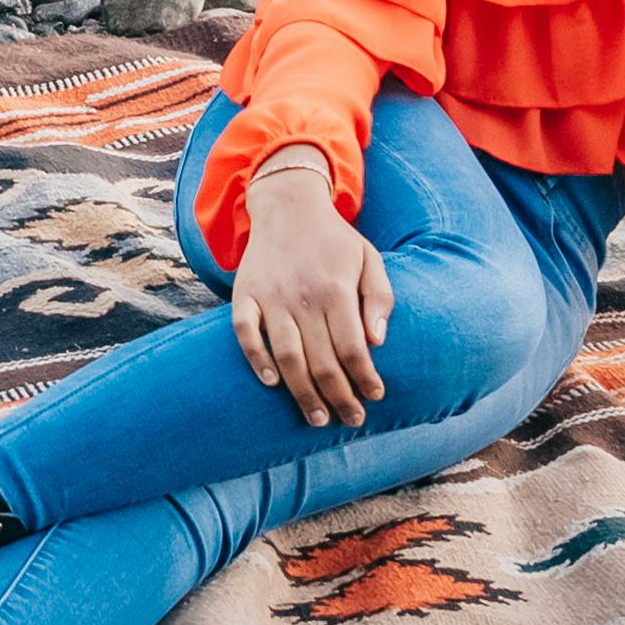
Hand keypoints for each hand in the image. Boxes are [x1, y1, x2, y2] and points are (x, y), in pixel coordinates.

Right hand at [228, 157, 393, 427]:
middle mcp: (303, 296)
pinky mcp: (245, 294)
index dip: (365, 377)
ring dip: (302, 392)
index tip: (375, 397)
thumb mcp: (370, 259)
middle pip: (322, 360)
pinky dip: (256, 358)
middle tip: (350, 420)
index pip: (353, 347)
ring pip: (286, 356)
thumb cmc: (335, 239)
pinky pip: (245, 332)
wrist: (287, 204)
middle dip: (339, 397)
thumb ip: (380, 299)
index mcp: (336, 288)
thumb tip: (378, 343)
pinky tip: (270, 382)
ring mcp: (270, 297)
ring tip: (317, 417)